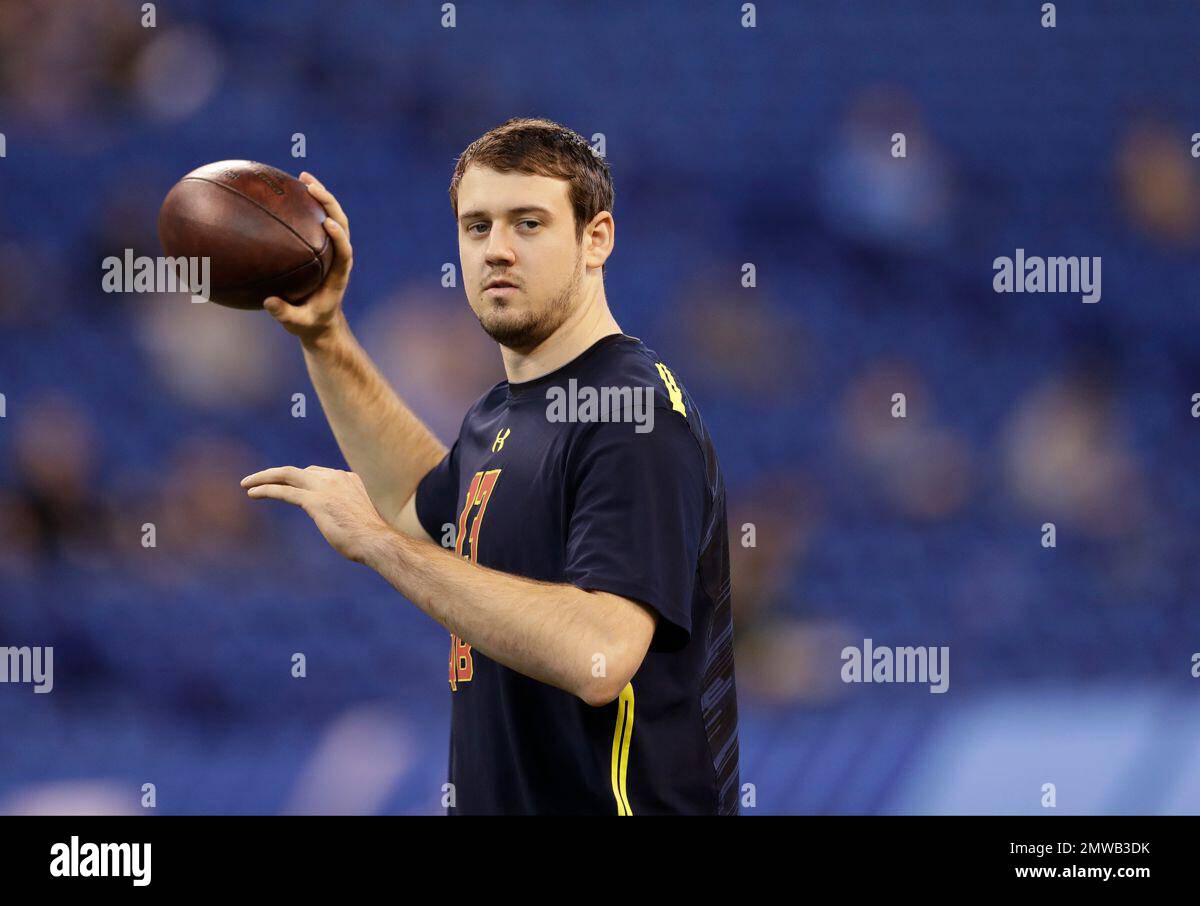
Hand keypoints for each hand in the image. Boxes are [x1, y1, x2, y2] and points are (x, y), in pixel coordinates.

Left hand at [241, 465, 389, 563]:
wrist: (377, 541)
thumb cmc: (371, 538)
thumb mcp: (359, 518)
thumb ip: (347, 512)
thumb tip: (343, 522)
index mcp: (349, 479)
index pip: (317, 473)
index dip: (299, 479)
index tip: (286, 486)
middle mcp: (336, 477)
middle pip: (299, 470)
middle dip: (275, 473)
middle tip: (257, 480)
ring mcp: (325, 487)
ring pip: (286, 474)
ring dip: (264, 477)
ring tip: (246, 484)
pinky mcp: (315, 500)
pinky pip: (284, 491)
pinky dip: (266, 490)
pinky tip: (252, 493)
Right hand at [262, 172, 352, 344]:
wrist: (321, 322)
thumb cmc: (310, 323)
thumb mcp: (297, 323)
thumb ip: (285, 314)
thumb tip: (269, 302)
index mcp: (338, 275)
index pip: (345, 252)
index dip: (339, 236)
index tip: (328, 223)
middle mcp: (339, 258)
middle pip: (341, 225)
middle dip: (330, 204)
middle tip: (312, 187)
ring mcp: (331, 250)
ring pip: (332, 217)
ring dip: (321, 196)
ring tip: (304, 177)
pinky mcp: (321, 246)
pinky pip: (317, 220)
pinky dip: (307, 204)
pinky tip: (290, 189)